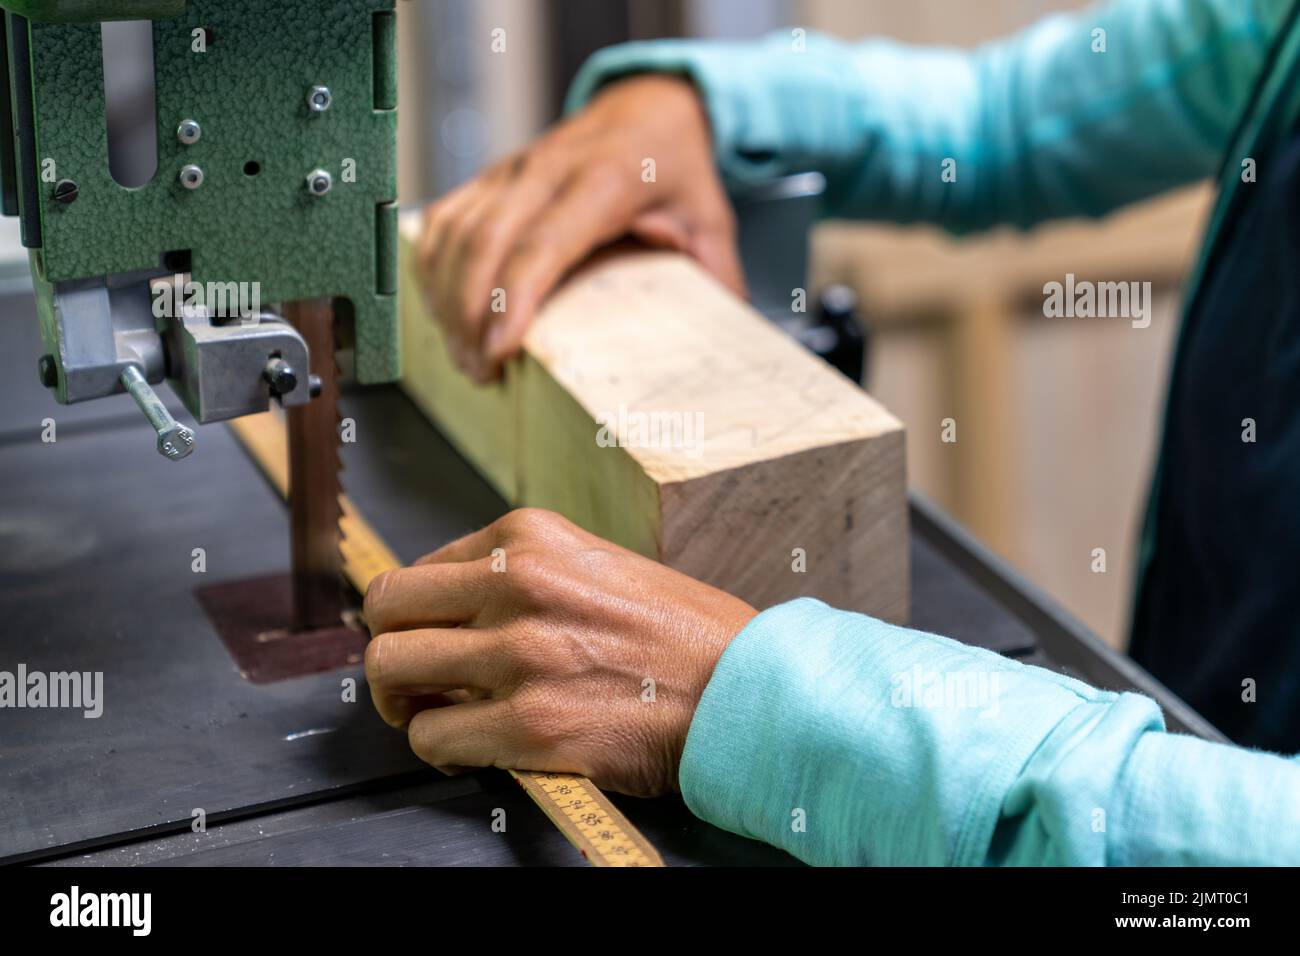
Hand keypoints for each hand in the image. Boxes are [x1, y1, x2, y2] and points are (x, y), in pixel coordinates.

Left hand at [362, 508, 757, 795]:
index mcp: (531, 537)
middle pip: (386, 609)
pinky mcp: (532, 724)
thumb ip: (522, 574)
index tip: (432, 640)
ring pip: (391, 670)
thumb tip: (449, 607)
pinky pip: (433, 738)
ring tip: (435, 716)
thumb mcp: (596, 565)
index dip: (419, 614)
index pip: (421, 568)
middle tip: (413, 681)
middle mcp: (518, 583)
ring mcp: (522, 653)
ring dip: (403, 702)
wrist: (745, 689)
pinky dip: (440, 751)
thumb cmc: (679, 634)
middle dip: (390, 649)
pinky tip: (473, 750)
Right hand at [416, 73, 745, 382]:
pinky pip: (444, 221)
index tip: (498, 349)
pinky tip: (443, 310)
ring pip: (455, 232)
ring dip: (446, 298)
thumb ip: (715, 280)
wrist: (648, 108)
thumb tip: (718, 346)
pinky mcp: (490, 178)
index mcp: (605, 179)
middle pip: (484, 243)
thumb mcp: (710, 222)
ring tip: (464, 355)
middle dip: (469, 314)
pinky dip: (432, 269)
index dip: (514, 296)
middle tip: (479, 371)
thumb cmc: (675, 169)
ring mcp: (511, 171)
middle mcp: (547, 169)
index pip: (543, 242)